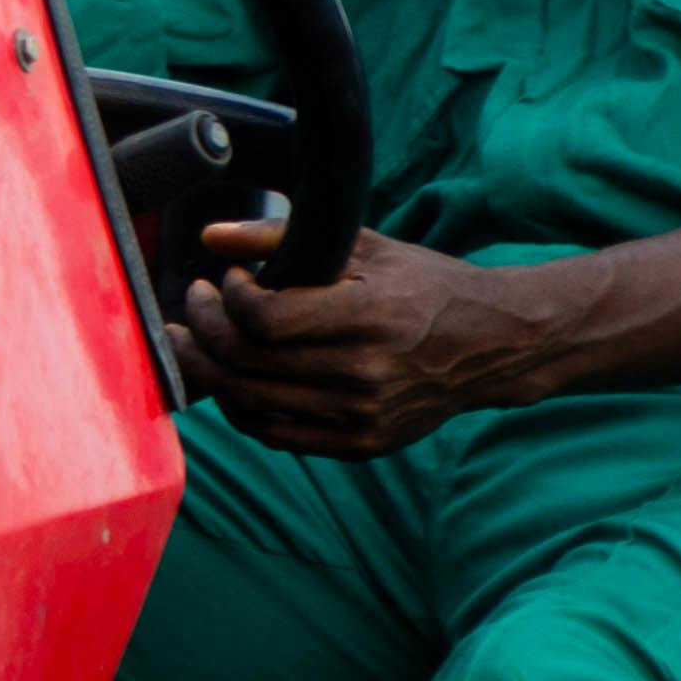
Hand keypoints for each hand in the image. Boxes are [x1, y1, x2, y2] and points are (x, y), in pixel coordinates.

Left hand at [171, 220, 558, 457]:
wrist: (490, 344)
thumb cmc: (424, 285)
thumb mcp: (364, 245)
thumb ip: (283, 236)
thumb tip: (210, 238)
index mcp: (370, 315)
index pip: (266, 320)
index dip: (230, 298)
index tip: (226, 278)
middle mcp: (365, 372)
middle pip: (249, 364)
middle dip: (203, 333)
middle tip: (190, 307)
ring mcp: (362, 415)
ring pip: (252, 404)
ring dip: (211, 371)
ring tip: (196, 342)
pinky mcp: (361, 444)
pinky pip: (276, 434)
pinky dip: (241, 407)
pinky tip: (230, 379)